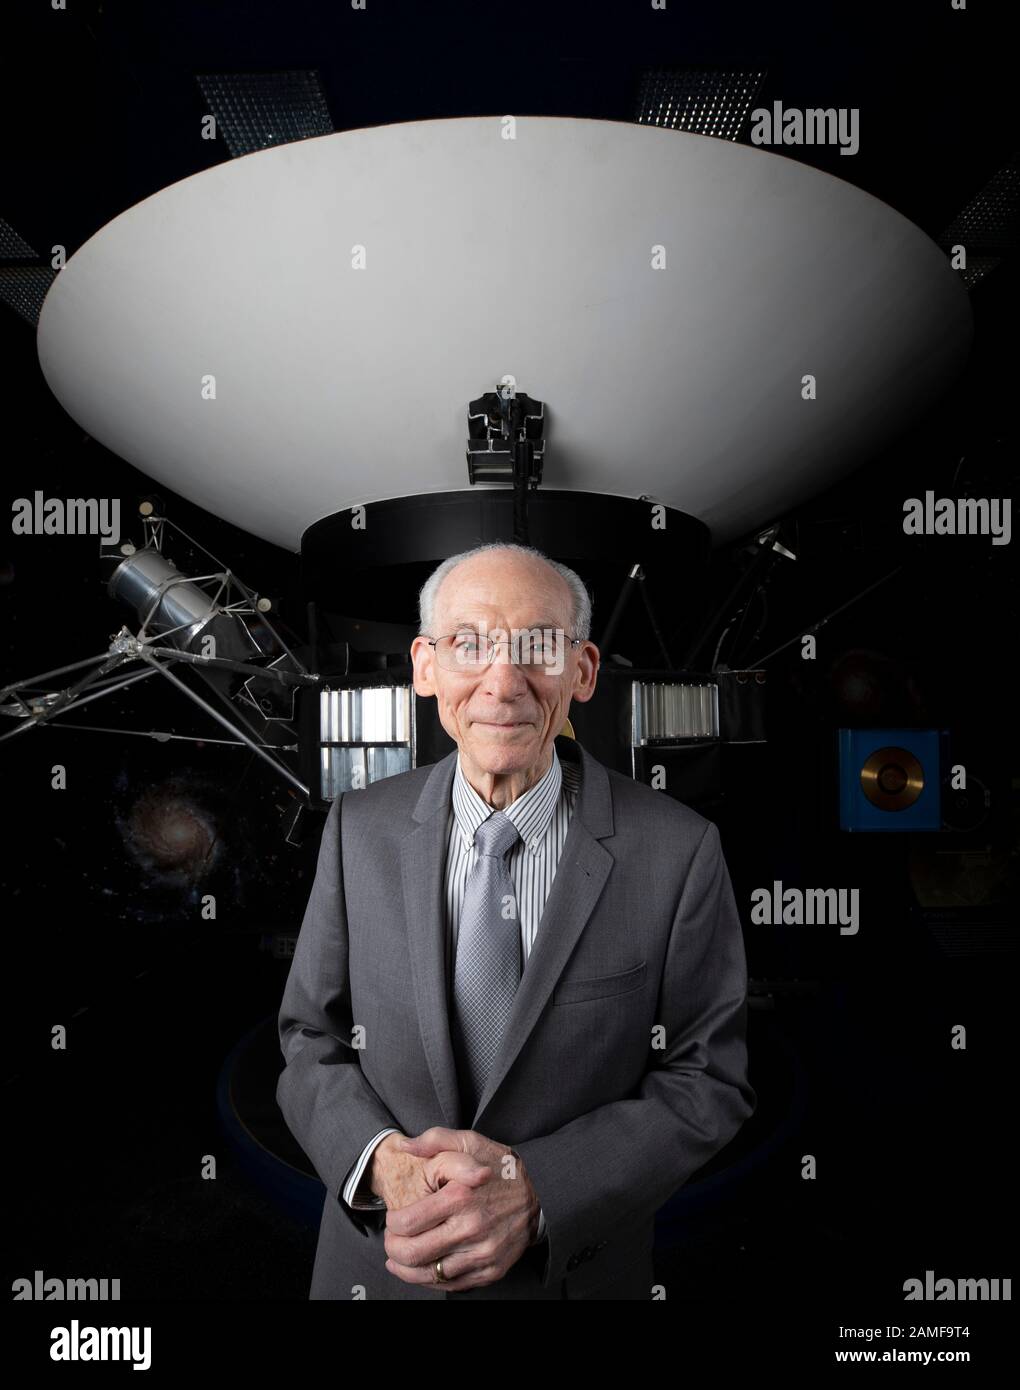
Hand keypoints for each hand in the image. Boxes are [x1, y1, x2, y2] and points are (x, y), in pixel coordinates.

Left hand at [382, 1127, 541, 1291]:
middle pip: (414, 1253)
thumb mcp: (470, 1142)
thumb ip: (434, 1140)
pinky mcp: (491, 1270)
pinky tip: (423, 1269)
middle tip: (391, 1241)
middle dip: (393, 1249)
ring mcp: (483, 1253)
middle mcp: (471, 1228)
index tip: (393, 1219)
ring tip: (399, 1259)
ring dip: (406, 1269)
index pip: (408, 1223)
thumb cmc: (499, 1168)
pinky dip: (431, 1280)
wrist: (540, 1195)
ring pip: (430, 1274)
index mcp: (461, 1196)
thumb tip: (404, 1146)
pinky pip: (451, 1284)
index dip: (392, 1224)